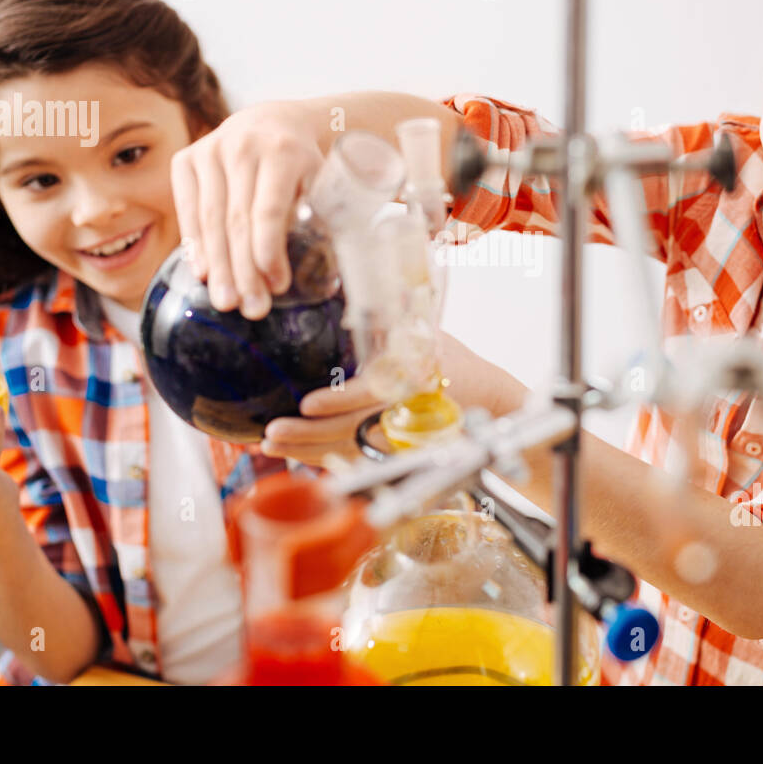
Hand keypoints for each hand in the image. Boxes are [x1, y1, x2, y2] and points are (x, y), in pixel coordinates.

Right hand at [171, 101, 324, 319]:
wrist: (270, 123)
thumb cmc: (302, 164)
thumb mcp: (321, 180)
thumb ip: (323, 215)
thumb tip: (330, 277)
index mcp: (283, 152)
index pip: (270, 209)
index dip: (270, 250)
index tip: (278, 286)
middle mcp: (243, 146)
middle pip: (237, 219)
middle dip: (243, 269)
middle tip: (251, 309)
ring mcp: (211, 150)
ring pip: (210, 218)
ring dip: (218, 265)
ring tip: (227, 302)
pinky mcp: (187, 159)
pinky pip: (188, 209)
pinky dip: (194, 244)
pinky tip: (202, 273)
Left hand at [261, 329, 528, 466]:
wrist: (490, 403)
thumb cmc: (457, 364)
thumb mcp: (431, 336)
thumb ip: (394, 324)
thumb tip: (354, 304)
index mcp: (415, 380)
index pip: (372, 394)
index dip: (338, 402)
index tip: (307, 404)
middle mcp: (405, 414)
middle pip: (351, 430)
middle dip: (309, 436)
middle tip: (272, 433)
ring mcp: (401, 440)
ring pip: (348, 450)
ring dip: (307, 451)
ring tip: (272, 444)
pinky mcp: (398, 454)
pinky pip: (356, 458)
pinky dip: (325, 458)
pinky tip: (296, 455)